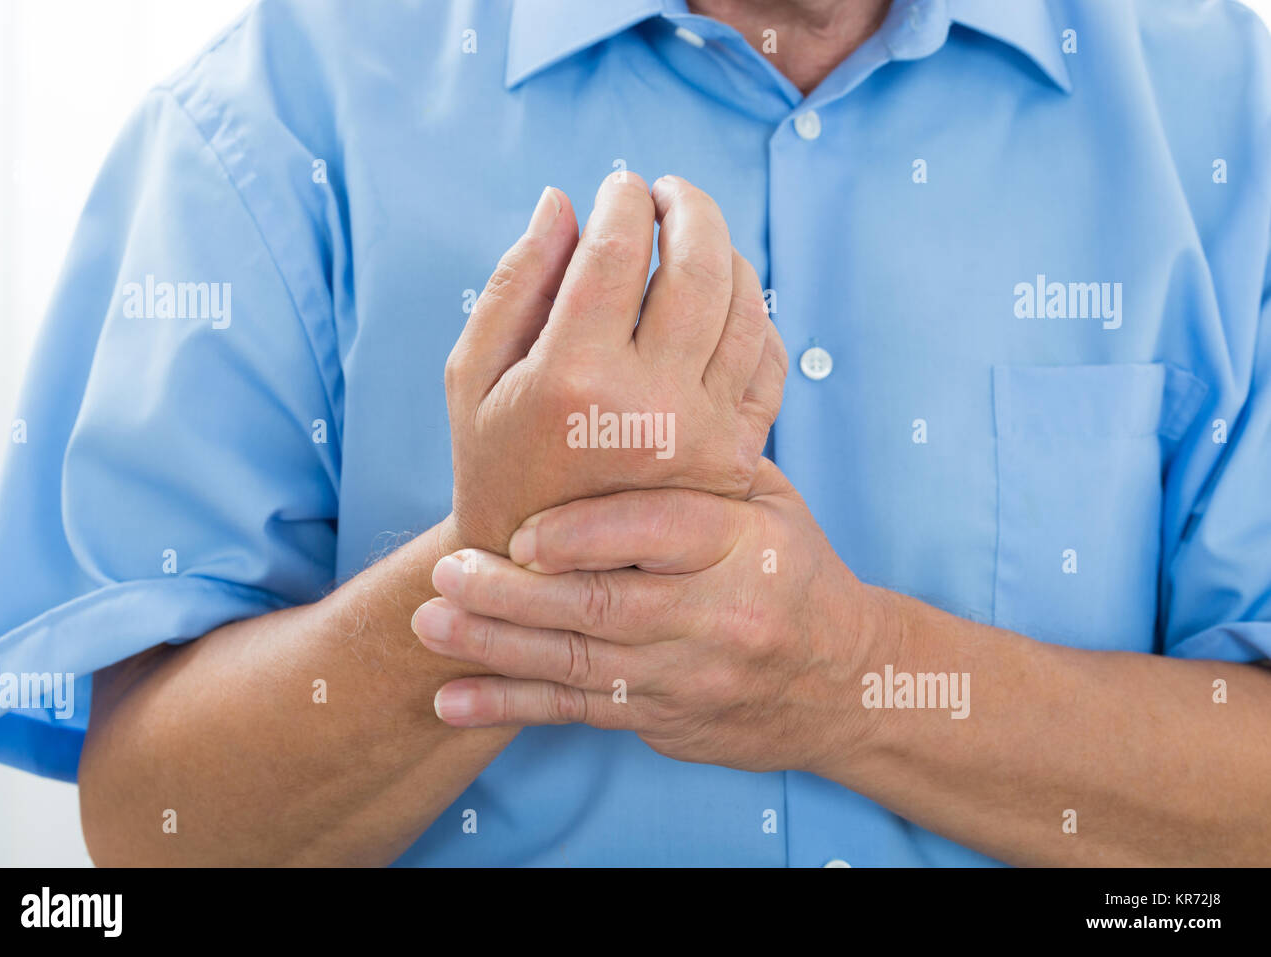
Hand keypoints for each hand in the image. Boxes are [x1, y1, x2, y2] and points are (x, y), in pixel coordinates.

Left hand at [414, 459, 893, 773]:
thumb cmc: (789, 568)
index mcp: (746, 544)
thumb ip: (698, 462)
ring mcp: (690, 675)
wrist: (843, 682)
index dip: (588, 534)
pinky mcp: (663, 718)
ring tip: (432, 623)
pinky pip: (579, 713)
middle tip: (450, 572)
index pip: (664, 533)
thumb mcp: (768, 503)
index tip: (525, 533)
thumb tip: (618, 381)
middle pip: (608, 605)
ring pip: (582, 663)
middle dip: (518, 594)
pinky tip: (452, 702)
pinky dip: (510, 707)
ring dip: (497, 646)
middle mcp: (719, 615)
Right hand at [444, 172, 786, 553]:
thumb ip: (516, 282)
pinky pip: (769, 360)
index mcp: (574, 380)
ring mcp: (704, 436)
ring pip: (746, 306)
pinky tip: (721, 304)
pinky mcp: (737, 457)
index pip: (618, 250)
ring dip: (725, 253)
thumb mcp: (474, 374)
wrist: (546, 572)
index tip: (617, 186)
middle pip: (700, 266)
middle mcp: (651, 407)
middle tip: (667, 194)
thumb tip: (564, 200)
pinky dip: (754, 315)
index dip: (621, 200)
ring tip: (694, 242)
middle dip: (688, 207)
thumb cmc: (497, 462)